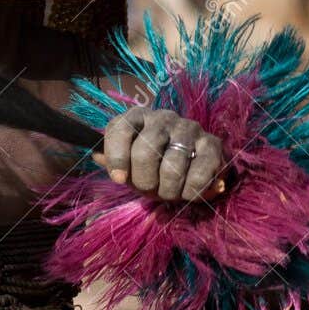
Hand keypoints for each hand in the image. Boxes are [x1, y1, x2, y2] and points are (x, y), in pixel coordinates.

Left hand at [101, 108, 223, 201]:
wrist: (192, 162)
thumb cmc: (151, 163)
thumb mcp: (127, 160)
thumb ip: (111, 159)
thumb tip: (96, 156)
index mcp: (137, 117)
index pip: (119, 130)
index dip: (116, 158)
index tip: (119, 179)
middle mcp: (162, 117)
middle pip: (145, 152)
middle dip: (145, 182)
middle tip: (150, 190)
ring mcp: (189, 127)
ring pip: (172, 167)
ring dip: (169, 191)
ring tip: (169, 192)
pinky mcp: (212, 143)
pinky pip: (200, 174)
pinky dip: (192, 192)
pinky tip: (189, 192)